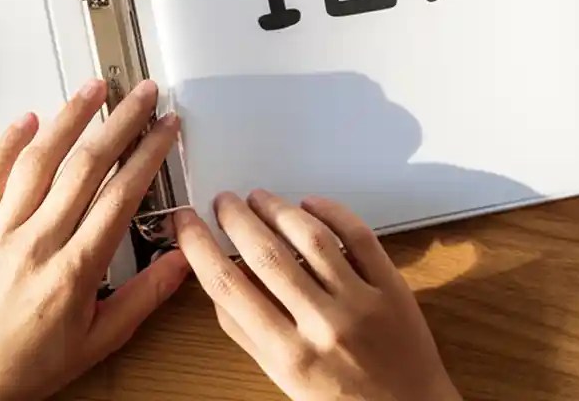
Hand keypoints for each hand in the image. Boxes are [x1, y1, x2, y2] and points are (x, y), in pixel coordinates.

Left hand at [0, 79, 188, 400]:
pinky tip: (25, 121)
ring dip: (69, 119)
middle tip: (141, 95)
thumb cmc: (25, 366)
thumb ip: (145, 297)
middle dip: (120, 122)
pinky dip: (6, 146)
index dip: (149, 154)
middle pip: (86, 166)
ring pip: (38, 162)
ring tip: (92, 91)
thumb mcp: (99, 340)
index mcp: (75, 270)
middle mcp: (35, 244)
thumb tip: (181, 261)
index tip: (165, 130)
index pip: (122, 195)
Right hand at [175, 192, 460, 400]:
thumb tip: (220, 282)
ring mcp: (361, 303)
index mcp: (288, 356)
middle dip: (236, 220)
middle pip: (266, 256)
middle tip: (223, 202)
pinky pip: (359, 237)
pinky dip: (332, 213)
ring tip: (259, 198)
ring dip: (278, 210)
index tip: (186, 224)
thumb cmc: (344, 400)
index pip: (229, 289)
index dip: (199, 248)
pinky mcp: (392, 287)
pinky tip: (310, 204)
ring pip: (312, 239)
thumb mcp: (283, 379)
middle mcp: (323, 327)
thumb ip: (250, 335)